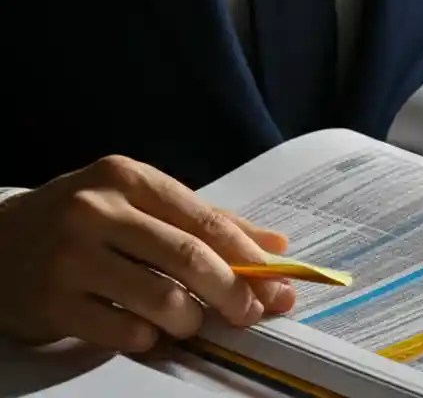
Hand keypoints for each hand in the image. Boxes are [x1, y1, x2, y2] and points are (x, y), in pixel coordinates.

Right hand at [0, 155, 294, 351]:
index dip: (248, 256)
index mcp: (126, 178)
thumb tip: (275, 244)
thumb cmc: (80, 222)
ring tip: (191, 323)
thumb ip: (206, 220)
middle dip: (231, 292)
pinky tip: (149, 333)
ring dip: (190, 319)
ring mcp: (69, 256)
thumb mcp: (136, 202)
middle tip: (250, 312)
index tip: (278, 282)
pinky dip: (148, 338)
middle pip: (188, 257)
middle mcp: (96, 211)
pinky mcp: (51, 302)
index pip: (205, 220)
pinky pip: (121, 330)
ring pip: (159, 298)